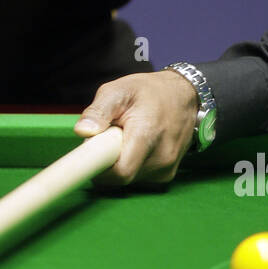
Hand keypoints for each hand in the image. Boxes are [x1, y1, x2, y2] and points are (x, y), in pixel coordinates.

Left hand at [73, 69, 199, 187]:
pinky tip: (137, 147)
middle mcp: (161, 158)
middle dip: (107, 162)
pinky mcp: (167, 174)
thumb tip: (82, 132)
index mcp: (146, 136)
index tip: (89, 158)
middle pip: (121, 177)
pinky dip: (132, 164)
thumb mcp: (120, 90)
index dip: (99, 170)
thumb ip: (99, 110)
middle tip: (107, 138)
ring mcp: (166, 168)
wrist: (185, 96)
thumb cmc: (150, 91)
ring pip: (129, 178)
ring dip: (120, 163)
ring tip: (125, 139)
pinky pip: (139, 177)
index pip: (120, 173)